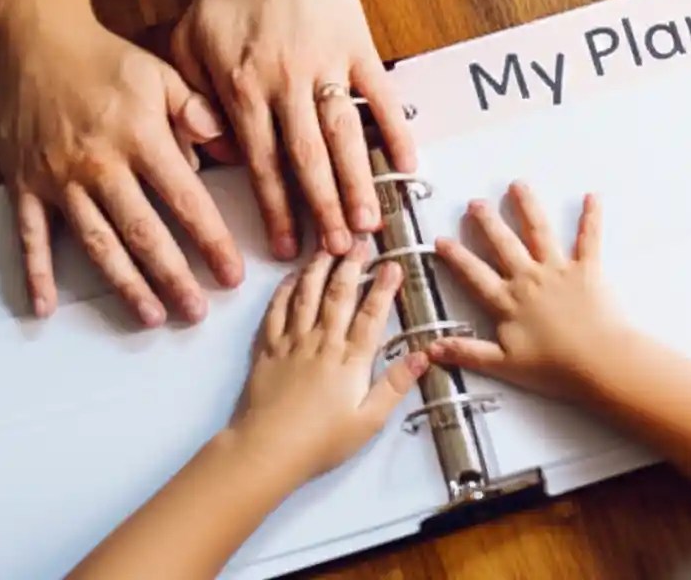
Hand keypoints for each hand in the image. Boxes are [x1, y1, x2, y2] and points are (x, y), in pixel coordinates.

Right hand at [0, 18, 242, 324]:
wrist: (35, 39)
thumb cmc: (108, 61)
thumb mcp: (163, 76)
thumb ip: (200, 114)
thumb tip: (236, 150)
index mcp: (142, 138)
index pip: (186, 200)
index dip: (211, 242)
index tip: (233, 275)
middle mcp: (100, 164)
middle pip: (143, 233)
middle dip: (173, 277)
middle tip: (196, 313)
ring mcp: (59, 177)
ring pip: (96, 242)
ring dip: (124, 284)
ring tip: (150, 317)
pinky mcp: (24, 184)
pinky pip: (30, 235)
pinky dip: (35, 273)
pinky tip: (46, 307)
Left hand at [172, 0, 415, 260]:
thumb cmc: (228, 0)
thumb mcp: (188, 46)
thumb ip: (192, 103)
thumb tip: (216, 156)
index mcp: (242, 88)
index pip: (261, 162)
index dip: (277, 210)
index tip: (288, 248)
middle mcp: (286, 82)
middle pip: (308, 158)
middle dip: (323, 209)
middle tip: (340, 251)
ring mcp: (327, 65)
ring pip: (346, 134)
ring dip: (360, 181)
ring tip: (372, 223)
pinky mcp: (359, 49)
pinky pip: (381, 96)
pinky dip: (396, 131)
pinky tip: (408, 165)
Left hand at [232, 250, 428, 480]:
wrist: (267, 449)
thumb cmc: (321, 441)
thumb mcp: (369, 421)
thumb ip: (395, 385)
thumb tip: (423, 356)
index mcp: (350, 360)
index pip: (372, 314)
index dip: (383, 287)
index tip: (393, 265)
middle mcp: (322, 343)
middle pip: (339, 294)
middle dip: (352, 265)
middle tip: (361, 242)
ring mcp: (292, 342)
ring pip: (307, 294)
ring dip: (320, 267)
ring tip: (329, 246)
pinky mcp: (268, 349)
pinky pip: (277, 310)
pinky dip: (286, 288)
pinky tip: (293, 275)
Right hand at [430, 182, 633, 399]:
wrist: (598, 361)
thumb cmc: (554, 367)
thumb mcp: (503, 364)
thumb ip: (467, 352)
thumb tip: (431, 348)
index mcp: (508, 301)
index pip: (474, 274)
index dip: (456, 257)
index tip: (441, 240)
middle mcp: (529, 279)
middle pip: (503, 244)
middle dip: (488, 222)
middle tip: (476, 203)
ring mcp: (558, 270)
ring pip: (539, 231)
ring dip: (527, 206)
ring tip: (518, 185)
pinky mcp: (587, 270)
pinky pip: (589, 239)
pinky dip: (591, 217)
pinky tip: (591, 196)